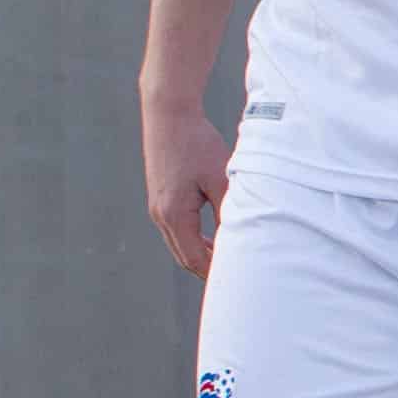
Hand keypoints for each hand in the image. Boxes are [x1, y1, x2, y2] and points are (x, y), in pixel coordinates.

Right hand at [140, 93, 229, 272]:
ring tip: (229, 262)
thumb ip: (229, 211)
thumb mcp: (220, 179)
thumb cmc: (197, 144)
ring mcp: (157, 207)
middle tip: (236, 279)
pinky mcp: (161, 198)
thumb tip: (240, 238)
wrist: (169, 116)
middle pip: (184, 256)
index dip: (215, 273)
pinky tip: (215, 238)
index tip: (238, 281)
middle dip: (208, 269)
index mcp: (174, 214)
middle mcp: (160, 215)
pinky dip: (194, 240)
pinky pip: (177, 229)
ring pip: (179, 244)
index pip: (194, 258)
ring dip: (202, 254)